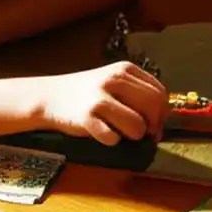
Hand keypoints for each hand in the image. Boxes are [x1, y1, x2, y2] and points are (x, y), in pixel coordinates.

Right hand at [39, 62, 167, 144]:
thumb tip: (162, 120)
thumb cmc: (87, 93)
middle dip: (153, 126)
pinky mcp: (86, 118)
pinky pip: (113, 138)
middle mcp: (113, 80)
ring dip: (134, 136)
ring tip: (121, 132)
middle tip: (144, 135)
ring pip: (138, 126)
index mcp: (124, 70)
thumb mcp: (114, 82)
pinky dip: (112, 141)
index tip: (155, 125)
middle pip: (154, 108)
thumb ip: (138, 93)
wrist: (49, 96)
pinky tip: (104, 134)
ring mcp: (99, 98)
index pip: (160, 93)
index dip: (162, 114)